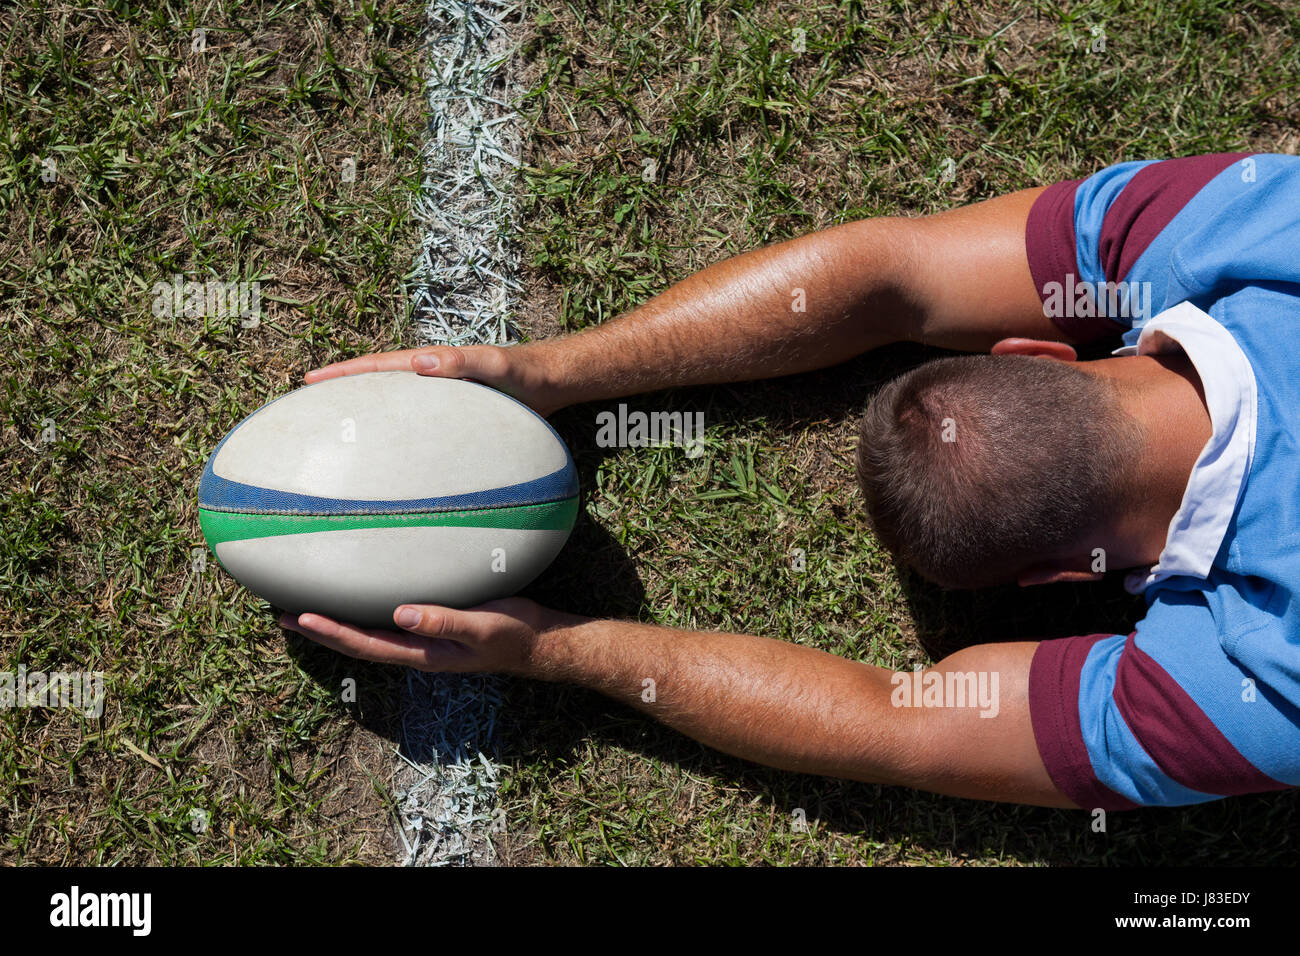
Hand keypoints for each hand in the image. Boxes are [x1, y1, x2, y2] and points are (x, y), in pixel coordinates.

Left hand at [279, 597, 574, 674]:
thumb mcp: (482, 626)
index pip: (367, 644)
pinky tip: (352, 606)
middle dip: (319, 632)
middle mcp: (416, 651)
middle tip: (280, 616)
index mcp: (423, 655)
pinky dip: (359, 617)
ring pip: (367, 636)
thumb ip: (444, 621)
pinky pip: (385, 626)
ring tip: (301, 614)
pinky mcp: (431, 628)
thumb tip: (400, 615)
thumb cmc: (513, 632)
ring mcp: (422, 642)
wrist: (538, 640)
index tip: (301, 617)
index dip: (332, 632)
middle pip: (356, 644)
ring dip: (333, 627)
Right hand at [304, 342, 557, 415]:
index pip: (378, 366)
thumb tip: (422, 361)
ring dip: (364, 410)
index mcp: (432, 364)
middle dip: (341, 391)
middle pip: (376, 383)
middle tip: (306, 405)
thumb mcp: (497, 365)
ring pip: (392, 403)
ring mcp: (439, 395)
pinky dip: (393, 429)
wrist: (551, 382)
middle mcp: (430, 377)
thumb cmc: (526, 372)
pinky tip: (387, 450)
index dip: (344, 373)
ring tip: (334, 428)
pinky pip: (414, 420)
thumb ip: (465, 361)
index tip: (310, 381)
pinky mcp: (452, 413)